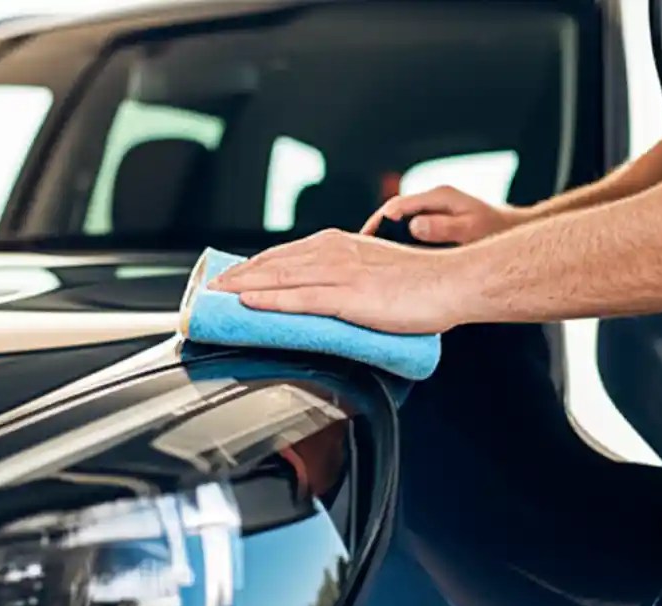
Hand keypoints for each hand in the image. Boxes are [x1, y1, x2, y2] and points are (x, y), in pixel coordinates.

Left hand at [209, 229, 472, 334]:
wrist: (454, 282)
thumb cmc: (421, 284)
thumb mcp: (374, 273)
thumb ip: (345, 280)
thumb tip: (322, 297)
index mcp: (339, 246)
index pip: (283, 255)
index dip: (251, 267)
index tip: (227, 278)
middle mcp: (334, 252)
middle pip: (272, 263)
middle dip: (236, 277)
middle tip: (207, 289)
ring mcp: (340, 273)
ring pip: (279, 277)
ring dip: (242, 287)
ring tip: (215, 297)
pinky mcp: (349, 295)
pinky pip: (300, 298)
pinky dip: (270, 299)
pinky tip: (248, 303)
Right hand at [360, 185, 526, 244]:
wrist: (514, 232)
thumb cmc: (496, 232)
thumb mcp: (471, 230)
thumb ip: (443, 228)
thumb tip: (413, 227)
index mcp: (438, 197)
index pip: (397, 206)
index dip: (377, 223)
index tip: (364, 241)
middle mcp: (433, 201)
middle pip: (392, 213)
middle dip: (374, 231)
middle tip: (358, 254)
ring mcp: (433, 211)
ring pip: (398, 223)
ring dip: (383, 239)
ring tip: (369, 260)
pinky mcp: (434, 223)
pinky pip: (407, 231)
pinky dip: (395, 244)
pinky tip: (390, 262)